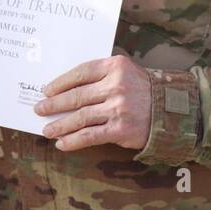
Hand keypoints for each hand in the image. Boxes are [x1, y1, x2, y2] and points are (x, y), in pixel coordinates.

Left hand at [34, 55, 152, 151]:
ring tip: (47, 130)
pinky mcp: (120, 129)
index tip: (46, 90)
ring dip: (60, 124)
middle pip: (77, 96)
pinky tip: (62, 143)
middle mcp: (115, 86)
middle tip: (39, 109)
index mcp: (115, 66)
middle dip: (54, 104)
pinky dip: (73, 140)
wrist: (171, 111)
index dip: (60, 83)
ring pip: (80, 117)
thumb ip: (101, 74)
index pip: (80, 73)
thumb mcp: (126, 71)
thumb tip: (67, 87)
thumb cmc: (143, 90)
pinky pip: (90, 135)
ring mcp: (118, 108)